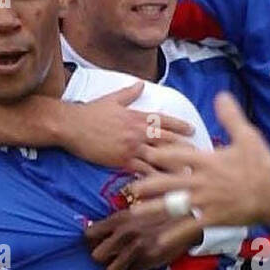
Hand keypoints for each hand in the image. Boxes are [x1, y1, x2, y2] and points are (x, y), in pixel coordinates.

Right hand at [62, 84, 193, 168]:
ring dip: (175, 166)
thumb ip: (129, 93)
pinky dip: (155, 177)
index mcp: (137, 116)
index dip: (179, 125)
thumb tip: (140, 84)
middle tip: (199, 156)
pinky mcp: (123, 160)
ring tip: (189, 175)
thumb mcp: (111, 99)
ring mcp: (132, 146)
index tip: (192, 130)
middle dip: (184, 147)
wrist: (70, 125)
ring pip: (160, 157)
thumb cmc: (89, 112)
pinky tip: (166, 185)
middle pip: (168, 139)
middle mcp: (138, 131)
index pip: (164, 120)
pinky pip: (143, 170)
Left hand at [85, 209, 202, 269]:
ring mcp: (137, 248)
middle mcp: (125, 234)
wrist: (188, 216)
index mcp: (120, 218)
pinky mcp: (150, 260)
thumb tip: (99, 228)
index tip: (96, 243)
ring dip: (116, 268)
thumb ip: (119, 219)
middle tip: (109, 255)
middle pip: (96, 256)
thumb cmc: (160, 210)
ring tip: (122, 263)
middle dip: (102, 257)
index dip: (91, 241)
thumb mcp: (137, 208)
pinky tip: (139, 263)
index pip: (89, 235)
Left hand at [131, 92, 269, 233]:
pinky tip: (157, 242)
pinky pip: (187, 228)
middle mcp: (201, 180)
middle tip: (129, 186)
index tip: (142, 152)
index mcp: (207, 160)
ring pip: (172, 206)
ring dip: (151, 209)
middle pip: (167, 182)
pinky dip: (172, 236)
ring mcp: (204, 201)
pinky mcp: (211, 218)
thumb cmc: (261, 164)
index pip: (176, 155)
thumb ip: (230, 116)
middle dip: (146, 184)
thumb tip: (221, 95)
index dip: (157, 154)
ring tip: (134, 212)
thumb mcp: (247, 136)